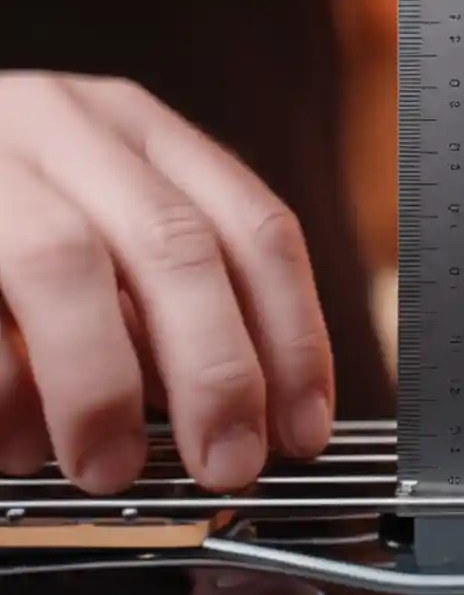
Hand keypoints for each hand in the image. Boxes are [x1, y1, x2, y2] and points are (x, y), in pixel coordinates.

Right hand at [0, 72, 333, 494]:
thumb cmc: (7, 224)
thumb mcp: (106, 236)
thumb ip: (171, 305)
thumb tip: (249, 416)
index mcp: (142, 132)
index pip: (256, 228)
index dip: (294, 339)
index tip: (302, 431)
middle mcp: (67, 126)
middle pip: (174, 243)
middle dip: (215, 371)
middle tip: (226, 464)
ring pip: (63, 262)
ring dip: (100, 385)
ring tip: (110, 468)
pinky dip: (6, 387)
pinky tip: (21, 443)